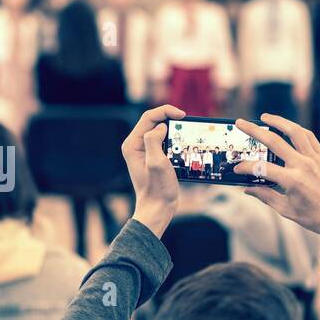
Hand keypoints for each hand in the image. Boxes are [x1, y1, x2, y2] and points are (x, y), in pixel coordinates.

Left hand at [122, 104, 183, 236]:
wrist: (158, 208)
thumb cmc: (157, 189)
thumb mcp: (157, 163)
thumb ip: (154, 140)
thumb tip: (161, 126)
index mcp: (132, 144)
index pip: (148, 117)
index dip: (166, 111)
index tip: (183, 115)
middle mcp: (136, 145)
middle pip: (154, 121)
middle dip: (170, 118)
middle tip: (187, 122)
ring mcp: (144, 150)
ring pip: (160, 130)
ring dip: (173, 128)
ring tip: (186, 131)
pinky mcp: (153, 156)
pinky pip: (164, 140)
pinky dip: (174, 138)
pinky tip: (183, 143)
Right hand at [233, 113, 319, 239]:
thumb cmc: (314, 217)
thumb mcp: (286, 210)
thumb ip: (265, 196)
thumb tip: (248, 189)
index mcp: (292, 181)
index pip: (261, 168)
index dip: (245, 167)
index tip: (237, 169)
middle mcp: (303, 166)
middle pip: (274, 142)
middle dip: (254, 131)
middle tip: (241, 123)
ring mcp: (315, 159)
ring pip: (295, 132)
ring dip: (278, 121)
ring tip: (265, 117)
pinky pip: (309, 137)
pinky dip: (297, 130)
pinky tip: (288, 127)